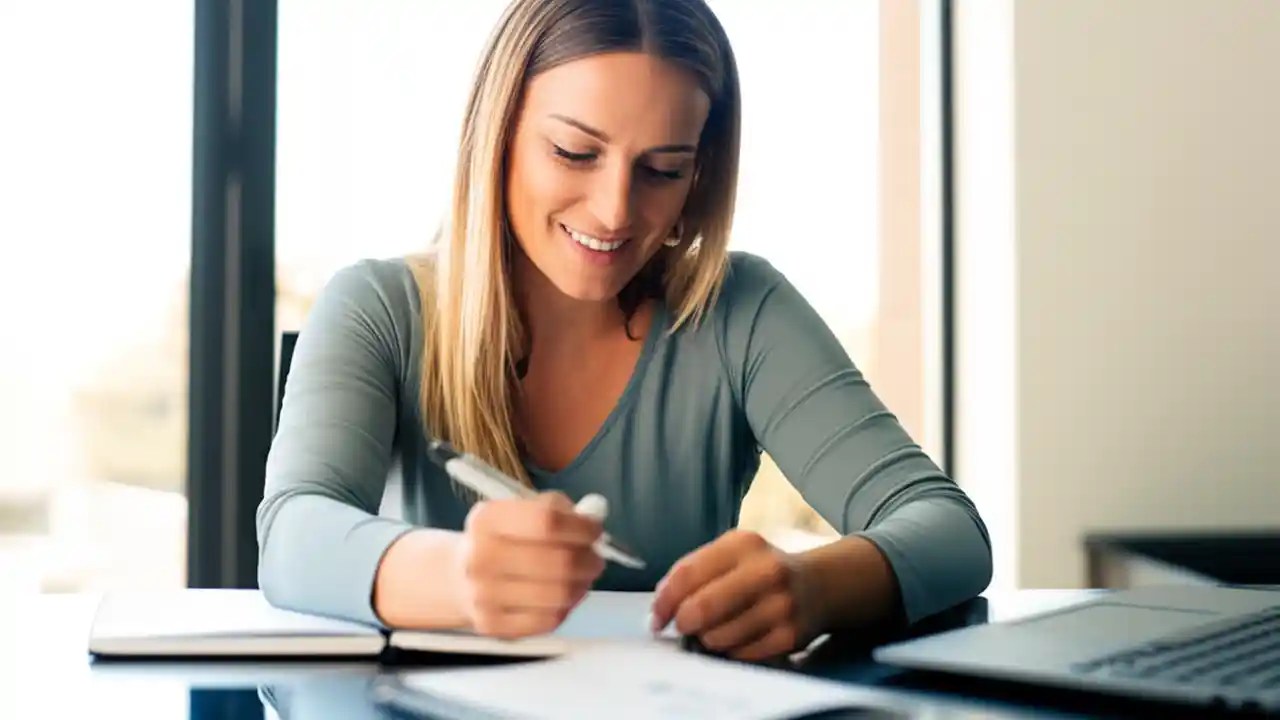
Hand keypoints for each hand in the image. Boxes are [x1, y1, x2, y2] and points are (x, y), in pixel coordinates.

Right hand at [453, 492, 605, 638]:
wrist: (462, 576)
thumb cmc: (503, 540)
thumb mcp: (520, 510)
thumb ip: (558, 510)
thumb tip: (592, 518)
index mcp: (488, 520)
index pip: (547, 522)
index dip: (581, 526)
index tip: (595, 529)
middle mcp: (480, 558)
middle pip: (558, 562)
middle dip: (589, 560)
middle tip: (595, 558)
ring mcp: (484, 596)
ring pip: (559, 594)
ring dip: (582, 584)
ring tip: (581, 577)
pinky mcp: (493, 626)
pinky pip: (549, 620)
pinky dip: (565, 607)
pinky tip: (562, 596)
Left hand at [649, 530, 818, 661]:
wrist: (819, 586)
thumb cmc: (760, 570)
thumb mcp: (731, 554)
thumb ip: (693, 571)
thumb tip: (658, 607)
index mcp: (743, 544)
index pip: (687, 574)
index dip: (664, 601)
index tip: (656, 618)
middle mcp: (766, 571)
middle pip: (701, 608)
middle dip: (683, 623)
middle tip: (682, 627)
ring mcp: (781, 606)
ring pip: (717, 636)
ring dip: (706, 639)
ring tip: (714, 629)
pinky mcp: (790, 637)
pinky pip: (739, 654)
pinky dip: (729, 651)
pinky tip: (736, 638)